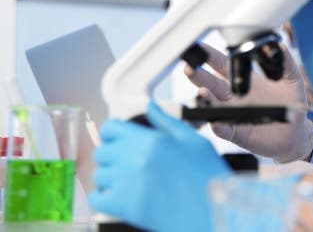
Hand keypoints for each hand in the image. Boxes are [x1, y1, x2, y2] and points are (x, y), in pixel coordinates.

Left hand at [89, 101, 230, 231]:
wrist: (211, 210)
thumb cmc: (207, 176)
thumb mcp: (192, 140)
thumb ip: (166, 122)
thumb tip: (150, 106)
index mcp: (151, 140)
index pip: (111, 128)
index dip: (113, 133)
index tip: (118, 140)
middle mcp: (134, 158)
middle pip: (102, 152)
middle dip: (112, 156)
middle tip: (129, 165)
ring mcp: (126, 183)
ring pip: (99, 176)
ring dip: (110, 178)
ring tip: (129, 183)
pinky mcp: (122, 206)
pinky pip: (96, 199)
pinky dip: (104, 198)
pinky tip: (121, 197)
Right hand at [185, 43, 312, 162]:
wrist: (296, 132)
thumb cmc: (292, 104)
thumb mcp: (292, 80)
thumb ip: (286, 63)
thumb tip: (280, 45)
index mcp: (245, 81)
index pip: (223, 66)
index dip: (211, 57)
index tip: (201, 49)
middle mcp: (234, 96)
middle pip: (212, 84)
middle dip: (200, 76)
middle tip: (191, 68)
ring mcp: (234, 114)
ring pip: (213, 106)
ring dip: (205, 100)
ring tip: (202, 93)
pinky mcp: (238, 132)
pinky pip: (224, 128)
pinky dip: (218, 125)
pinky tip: (215, 120)